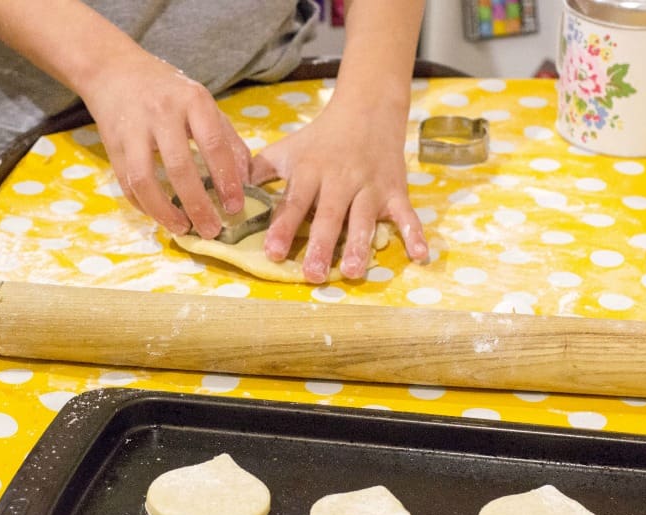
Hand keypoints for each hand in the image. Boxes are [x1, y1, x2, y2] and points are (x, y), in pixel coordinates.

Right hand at [80, 50, 249, 238]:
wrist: (114, 70)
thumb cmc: (168, 91)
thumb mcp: (202, 103)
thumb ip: (228, 138)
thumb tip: (247, 179)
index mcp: (193, 100)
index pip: (214, 145)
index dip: (226, 180)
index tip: (235, 207)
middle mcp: (162, 113)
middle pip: (180, 167)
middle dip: (198, 204)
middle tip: (212, 230)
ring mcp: (134, 129)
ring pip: (145, 179)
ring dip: (164, 211)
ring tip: (183, 229)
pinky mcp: (113, 145)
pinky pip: (127, 183)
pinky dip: (144, 205)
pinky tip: (161, 216)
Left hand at [250, 99, 427, 282]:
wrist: (367, 108)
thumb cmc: (320, 138)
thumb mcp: (287, 149)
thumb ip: (259, 171)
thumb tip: (226, 189)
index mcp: (311, 172)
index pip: (295, 203)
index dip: (283, 228)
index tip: (272, 253)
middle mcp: (340, 180)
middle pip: (329, 216)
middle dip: (321, 245)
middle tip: (312, 274)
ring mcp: (370, 186)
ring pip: (364, 218)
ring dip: (359, 245)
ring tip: (352, 272)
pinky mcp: (395, 190)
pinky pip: (406, 214)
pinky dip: (414, 233)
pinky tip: (419, 255)